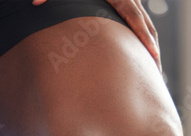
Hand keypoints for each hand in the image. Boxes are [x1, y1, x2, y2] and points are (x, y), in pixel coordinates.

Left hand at [32, 0, 160, 70]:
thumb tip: (34, 2)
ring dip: (149, 45)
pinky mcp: (126, 2)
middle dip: (152, 49)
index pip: (135, 17)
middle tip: (155, 75)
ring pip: (145, 24)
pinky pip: (138, 22)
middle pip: (146, 25)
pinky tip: (139, 54)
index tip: (152, 55)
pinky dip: (142, 37)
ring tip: (151, 69)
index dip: (144, 37)